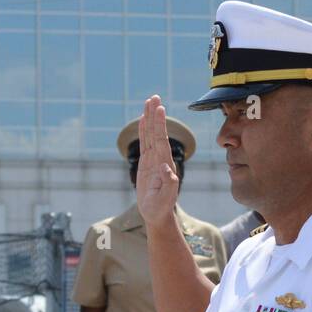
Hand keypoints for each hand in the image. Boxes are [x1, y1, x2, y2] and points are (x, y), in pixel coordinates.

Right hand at [134, 95, 181, 232]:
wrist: (156, 214)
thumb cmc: (161, 207)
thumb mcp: (166, 198)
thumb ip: (169, 183)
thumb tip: (166, 167)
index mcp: (165, 163)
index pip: (161, 139)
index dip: (160, 124)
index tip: (159, 109)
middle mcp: (160, 158)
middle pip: (156, 132)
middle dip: (155, 115)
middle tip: (154, 97)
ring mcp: (153, 160)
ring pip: (150, 135)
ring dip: (149, 119)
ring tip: (149, 102)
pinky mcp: (146, 164)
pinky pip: (144, 143)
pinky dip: (143, 131)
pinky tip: (143, 120)